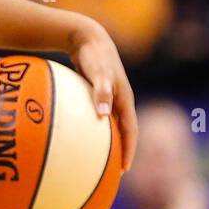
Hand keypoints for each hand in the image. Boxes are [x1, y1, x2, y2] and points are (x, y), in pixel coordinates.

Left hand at [67, 19, 137, 171]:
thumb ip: (101, 91)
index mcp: (124, 99)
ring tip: (96, 160)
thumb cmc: (93, 54)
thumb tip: (104, 114)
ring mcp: (109, 97)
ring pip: (111, 124)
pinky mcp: (97, 93)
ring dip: (108, 141)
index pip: (131, 130)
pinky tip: (76, 136)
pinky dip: (93, 128)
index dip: (129, 150)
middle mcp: (119, 100)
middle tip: (112, 172)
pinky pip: (98, 116)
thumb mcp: (98, 72)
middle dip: (121, 151)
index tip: (124, 170)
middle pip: (124, 131)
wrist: (86, 36)